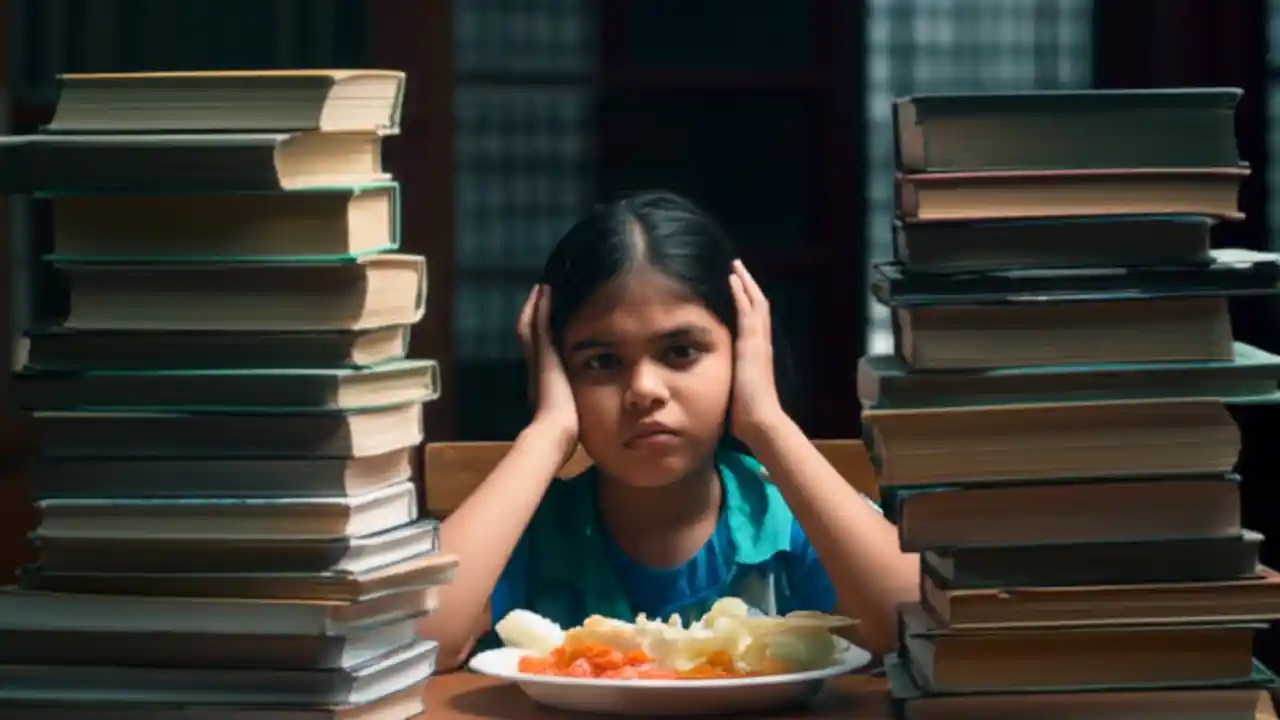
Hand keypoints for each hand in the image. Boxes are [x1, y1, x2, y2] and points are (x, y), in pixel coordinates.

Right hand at [517, 285, 578, 440]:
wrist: (556, 432)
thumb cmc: (566, 430)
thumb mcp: (569, 414)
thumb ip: (573, 407)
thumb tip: (586, 415)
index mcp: (542, 381)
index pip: (538, 351)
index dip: (540, 334)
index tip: (544, 319)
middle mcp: (536, 368)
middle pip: (530, 334)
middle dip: (534, 315)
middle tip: (539, 295)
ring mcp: (538, 360)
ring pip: (531, 326)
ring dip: (535, 306)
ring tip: (541, 288)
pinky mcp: (543, 355)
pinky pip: (539, 325)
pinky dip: (540, 308)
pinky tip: (545, 291)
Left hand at [728, 260, 786, 443]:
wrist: (761, 421)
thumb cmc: (747, 414)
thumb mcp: (736, 389)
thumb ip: (730, 379)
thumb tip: (713, 382)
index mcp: (757, 353)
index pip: (754, 320)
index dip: (747, 302)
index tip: (738, 286)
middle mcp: (761, 344)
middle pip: (758, 306)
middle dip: (748, 286)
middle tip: (738, 267)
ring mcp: (758, 342)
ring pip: (755, 303)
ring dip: (745, 283)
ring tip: (736, 266)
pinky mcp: (752, 344)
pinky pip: (747, 312)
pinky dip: (741, 293)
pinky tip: (732, 279)